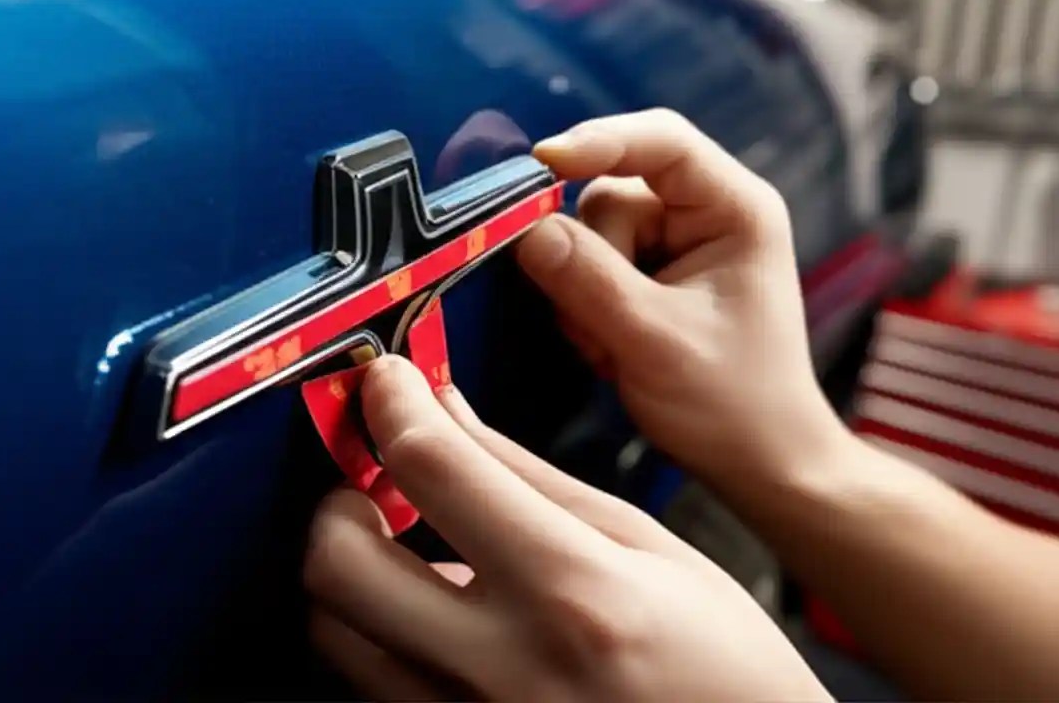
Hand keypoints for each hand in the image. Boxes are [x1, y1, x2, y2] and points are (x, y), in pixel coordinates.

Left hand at [305, 356, 828, 701]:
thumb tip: (448, 412)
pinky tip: (436, 614)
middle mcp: (504, 665)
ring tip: (407, 550)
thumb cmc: (724, 669)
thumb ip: (530, 476)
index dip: (392, 405)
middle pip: (339, 563)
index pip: (433, 469)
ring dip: (354, 570)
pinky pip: (371, 681)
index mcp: (572, 591)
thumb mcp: (646, 546)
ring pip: (334, 631)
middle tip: (378, 481)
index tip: (389, 385)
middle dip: (340, 500)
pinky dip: (381, 633)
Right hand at [517, 109, 848, 486]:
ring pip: (588, 237)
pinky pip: (587, 269)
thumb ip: (588, 281)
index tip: (540, 164)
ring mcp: (675, 247)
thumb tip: (527, 230)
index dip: (597, 142)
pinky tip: (614, 352)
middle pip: (608, 195)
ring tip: (617, 349)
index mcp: (735, 208)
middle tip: (603, 328)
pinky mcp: (650, 278)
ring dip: (584, 295)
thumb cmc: (733, 404)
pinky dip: (586, 311)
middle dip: (590, 260)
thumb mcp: (654, 342)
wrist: (759, 464)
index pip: (661, 141)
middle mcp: (706, 214)